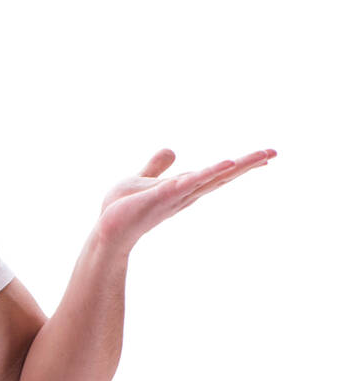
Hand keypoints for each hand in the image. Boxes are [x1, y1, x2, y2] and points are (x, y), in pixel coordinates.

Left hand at [96, 147, 276, 255]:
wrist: (106, 231)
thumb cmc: (123, 210)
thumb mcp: (143, 180)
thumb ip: (156, 167)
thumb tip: (171, 150)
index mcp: (185, 188)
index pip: (217, 174)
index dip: (241, 165)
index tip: (266, 156)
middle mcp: (186, 193)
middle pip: (222, 176)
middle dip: (248, 164)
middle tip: (274, 153)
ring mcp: (176, 196)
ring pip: (212, 177)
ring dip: (236, 166)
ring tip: (262, 156)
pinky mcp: (161, 197)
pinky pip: (187, 183)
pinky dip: (206, 174)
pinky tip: (225, 164)